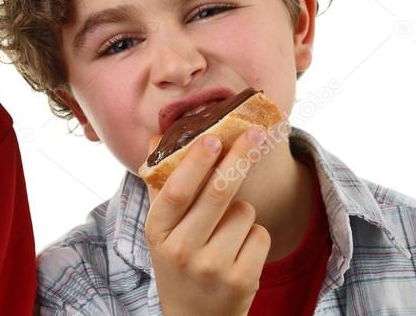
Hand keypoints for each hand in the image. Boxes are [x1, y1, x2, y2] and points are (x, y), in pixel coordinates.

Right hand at [143, 129, 271, 315]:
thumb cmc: (178, 261)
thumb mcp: (161, 229)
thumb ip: (159, 183)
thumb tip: (155, 137)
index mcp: (157, 232)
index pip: (177, 190)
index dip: (196, 162)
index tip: (214, 137)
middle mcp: (182, 250)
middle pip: (217, 194)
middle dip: (238, 158)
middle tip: (254, 133)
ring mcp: (212, 268)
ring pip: (243, 212)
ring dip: (241, 212)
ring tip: (224, 233)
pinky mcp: (241, 281)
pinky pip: (260, 235)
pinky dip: (254, 236)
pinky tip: (238, 252)